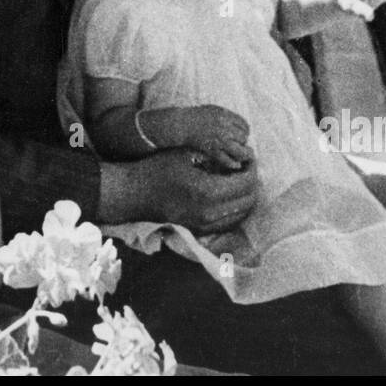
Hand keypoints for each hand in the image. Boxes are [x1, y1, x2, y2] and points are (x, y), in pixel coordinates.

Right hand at [125, 150, 257, 234]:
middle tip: (246, 167)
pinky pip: (228, 222)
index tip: (249, 157)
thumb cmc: (157, 168)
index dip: (252, 168)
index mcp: (207, 192)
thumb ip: (213, 156)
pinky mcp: (199, 230)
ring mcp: (204, 225)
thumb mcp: (186, 154)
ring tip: (238, 180)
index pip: (245, 183)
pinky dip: (234, 209)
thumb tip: (238, 157)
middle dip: (251, 183)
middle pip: (247, 201)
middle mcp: (210, 213)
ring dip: (245, 197)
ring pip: (241, 214)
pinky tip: (228, 194)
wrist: (133, 194)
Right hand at [176, 106, 252, 171]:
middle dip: (242, 142)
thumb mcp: (214, 109)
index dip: (245, 132)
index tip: (241, 135)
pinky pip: (227, 160)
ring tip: (240, 156)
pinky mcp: (211, 150)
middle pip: (243, 138)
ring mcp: (218, 140)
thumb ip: (228, 116)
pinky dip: (233, 164)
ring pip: (239, 151)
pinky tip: (236, 165)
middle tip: (238, 145)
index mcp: (225, 116)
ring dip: (242, 154)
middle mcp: (224, 127)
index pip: (245, 126)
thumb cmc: (197, 116)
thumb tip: (242, 126)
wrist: (182, 124)